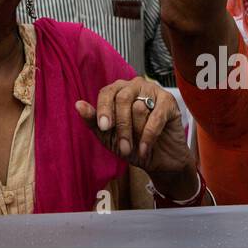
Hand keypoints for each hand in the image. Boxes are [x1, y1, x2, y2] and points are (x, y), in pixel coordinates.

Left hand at [76, 79, 195, 194]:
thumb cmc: (133, 146)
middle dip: (122, 127)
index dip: (104, 110)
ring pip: (139, 107)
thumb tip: (78, 105)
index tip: (104, 128)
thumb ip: (94, 121)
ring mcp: (153, 91)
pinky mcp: (169, 102)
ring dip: (136, 133)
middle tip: (123, 148)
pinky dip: (149, 135)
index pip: (106, 92)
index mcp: (117, 91)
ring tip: (137, 148)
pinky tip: (146, 148)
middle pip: (122, 99)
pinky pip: (156, 116)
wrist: (158, 161)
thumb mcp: (109, 137)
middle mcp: (135, 86)